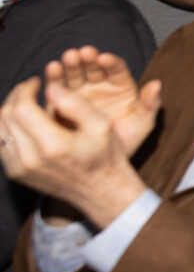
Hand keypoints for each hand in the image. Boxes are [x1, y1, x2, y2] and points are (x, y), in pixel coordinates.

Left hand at [0, 77, 145, 229]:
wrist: (99, 190)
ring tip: (25, 101)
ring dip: (9, 110)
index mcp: (52, 145)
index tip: (37, 81)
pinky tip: (24, 121)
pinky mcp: (15, 173)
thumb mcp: (101, 125)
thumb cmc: (104, 155)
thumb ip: (75, 103)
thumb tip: (50, 86)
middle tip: (30, 87)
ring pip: (0, 129)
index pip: (21, 108)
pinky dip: (8, 127)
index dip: (25, 89)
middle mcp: (30, 158)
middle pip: (6, 116)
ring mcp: (19, 168)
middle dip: (15, 96)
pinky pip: (2, 143)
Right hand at [46, 47, 162, 157]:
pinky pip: (58, 89)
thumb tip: (157, 84)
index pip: (115, 69)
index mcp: (120, 86)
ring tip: (62, 61)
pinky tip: (51, 73)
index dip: (109, 62)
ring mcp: (79, 93)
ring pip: (74, 75)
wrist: (103, 165)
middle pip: (92, 67)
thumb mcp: (142, 125)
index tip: (102, 58)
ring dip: (68, 66)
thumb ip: (150, 104)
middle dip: (85, 60)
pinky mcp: (62, 103)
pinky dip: (54, 80)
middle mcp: (99, 86)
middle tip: (77, 54)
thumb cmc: (126, 142)